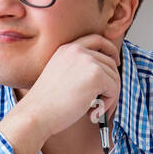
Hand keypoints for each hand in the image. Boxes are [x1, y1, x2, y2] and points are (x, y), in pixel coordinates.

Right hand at [1, 34, 119, 153]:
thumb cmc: (46, 104)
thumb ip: (78, 70)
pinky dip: (108, 104)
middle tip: (102, 103)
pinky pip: (114, 89)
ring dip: (109, 97)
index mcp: (67, 49)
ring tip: (93, 110)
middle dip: (111, 84)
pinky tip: (92, 112)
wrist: (36, 113)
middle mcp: (78, 51)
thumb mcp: (60, 77)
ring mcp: (88, 61)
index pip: (97, 40)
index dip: (110, 50)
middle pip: (110, 62)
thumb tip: (105, 76)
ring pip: (114, 78)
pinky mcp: (96, 76)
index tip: (115, 62)